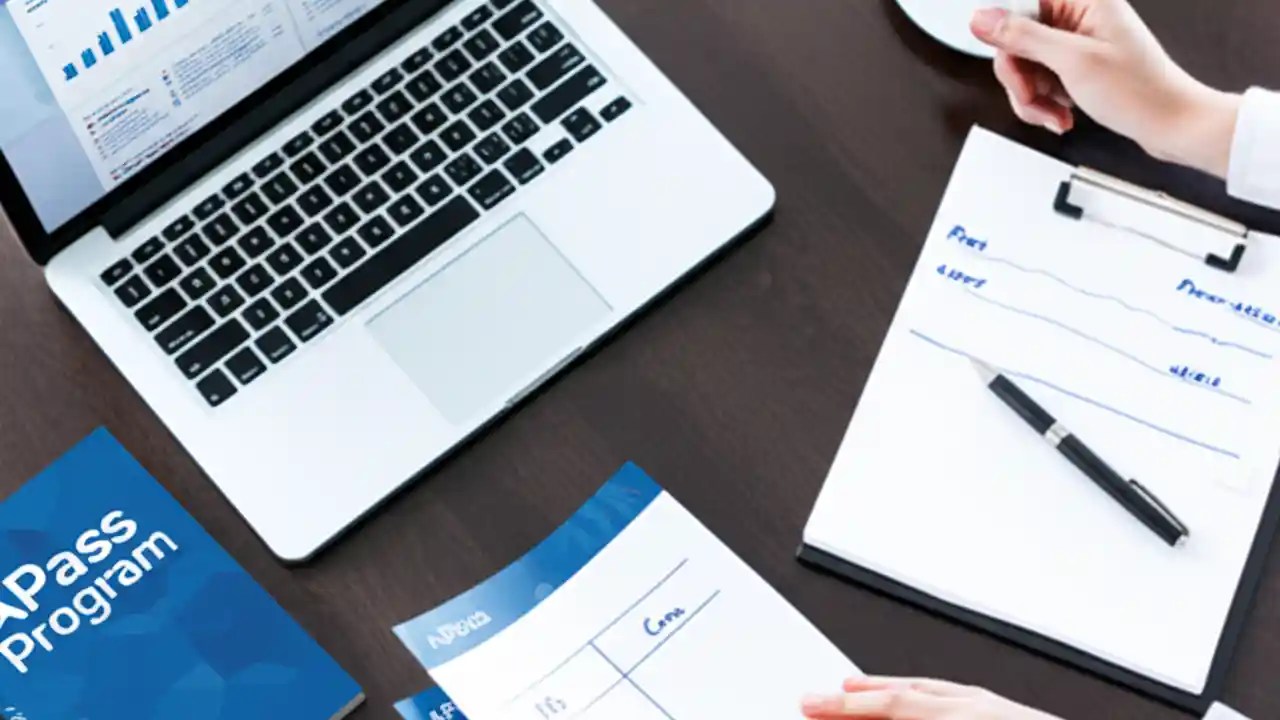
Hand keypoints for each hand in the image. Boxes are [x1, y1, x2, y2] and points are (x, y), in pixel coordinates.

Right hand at [801, 676, 1062, 718]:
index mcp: (960, 719)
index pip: (889, 707)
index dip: (843, 708)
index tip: (809, 706)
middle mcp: (978, 708)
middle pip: (901, 693)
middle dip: (853, 698)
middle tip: (815, 700)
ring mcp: (996, 709)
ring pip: (929, 689)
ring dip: (887, 690)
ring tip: (856, 690)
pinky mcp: (1012, 714)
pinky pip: (956, 695)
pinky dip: (926, 694)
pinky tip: (923, 701)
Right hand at [969, 0, 1240, 177]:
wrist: (1169, 124)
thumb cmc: (1140, 92)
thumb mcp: (1074, 62)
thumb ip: (1024, 37)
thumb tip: (983, 18)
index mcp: (1084, 1)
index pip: (1023, 3)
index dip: (1006, 30)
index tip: (1009, 54)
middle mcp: (1079, 17)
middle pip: (1017, 38)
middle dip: (1019, 75)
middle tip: (1032, 95)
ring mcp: (1076, 43)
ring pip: (1024, 64)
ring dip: (1031, 96)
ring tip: (1054, 112)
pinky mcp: (1075, 66)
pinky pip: (1038, 80)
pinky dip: (1043, 102)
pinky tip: (1061, 113)